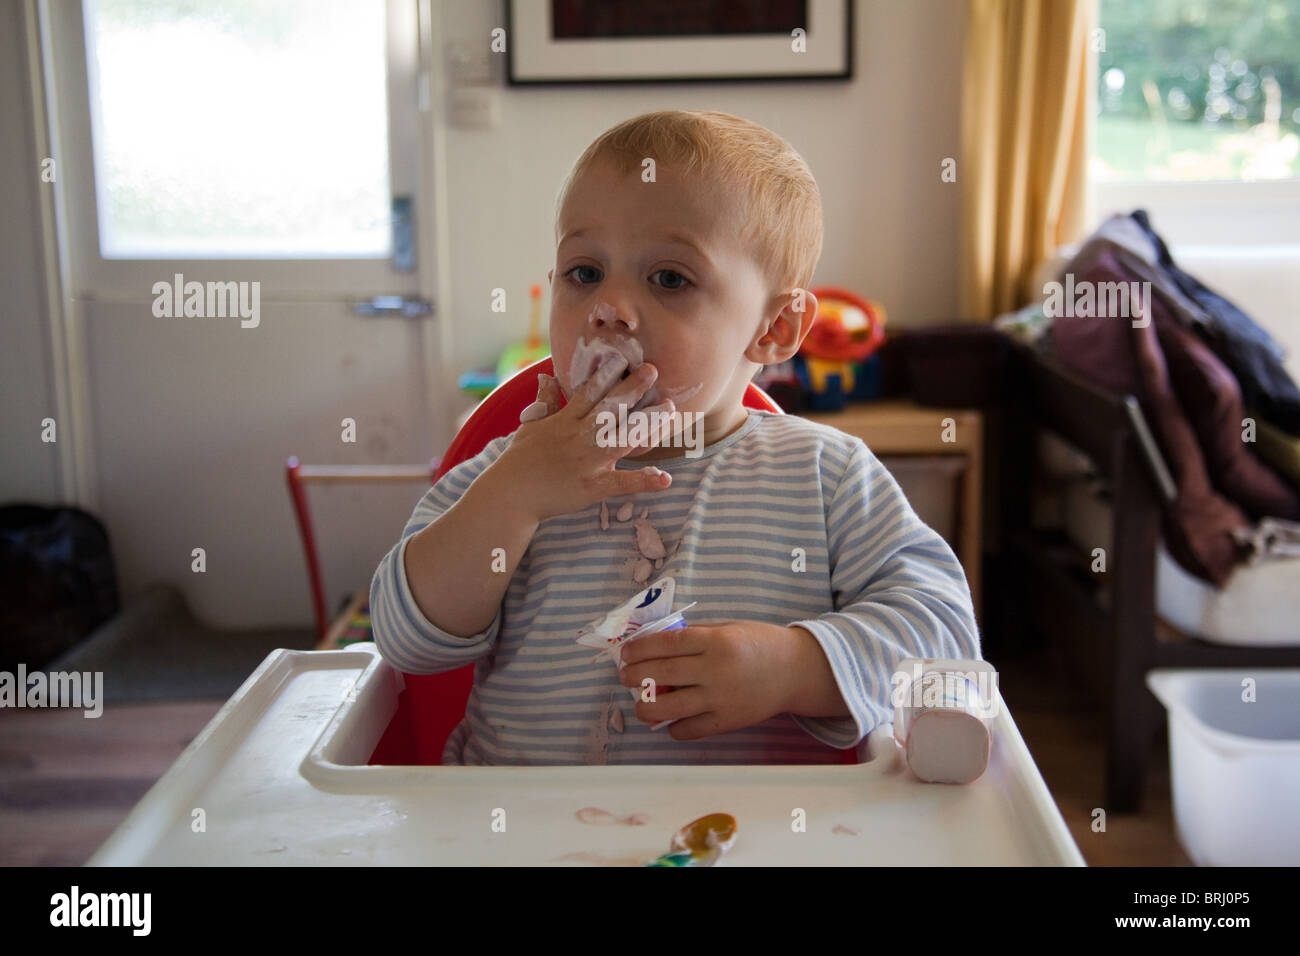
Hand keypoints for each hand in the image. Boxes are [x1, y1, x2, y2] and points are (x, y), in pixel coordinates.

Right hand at [491, 356, 676, 522]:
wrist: (509, 495)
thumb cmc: (519, 460)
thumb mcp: (530, 426)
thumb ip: (545, 401)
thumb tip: (545, 375)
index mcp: (565, 421)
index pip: (588, 393)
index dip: (607, 375)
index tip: (624, 358)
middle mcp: (579, 437)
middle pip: (609, 410)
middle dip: (632, 389)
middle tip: (653, 370)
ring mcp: (587, 462)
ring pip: (622, 439)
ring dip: (647, 424)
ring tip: (669, 409)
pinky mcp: (592, 487)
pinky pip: (622, 484)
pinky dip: (643, 482)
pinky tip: (665, 478)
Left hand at [616, 621, 802, 739]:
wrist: (794, 671)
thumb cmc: (757, 644)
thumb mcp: (727, 629)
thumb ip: (695, 638)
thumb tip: (654, 647)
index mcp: (716, 641)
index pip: (667, 644)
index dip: (640, 649)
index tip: (625, 653)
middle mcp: (716, 669)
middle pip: (662, 674)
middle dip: (635, 676)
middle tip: (625, 676)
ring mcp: (721, 698)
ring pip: (669, 708)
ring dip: (646, 707)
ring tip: (641, 705)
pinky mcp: (727, 722)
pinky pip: (689, 730)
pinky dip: (674, 727)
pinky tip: (670, 720)